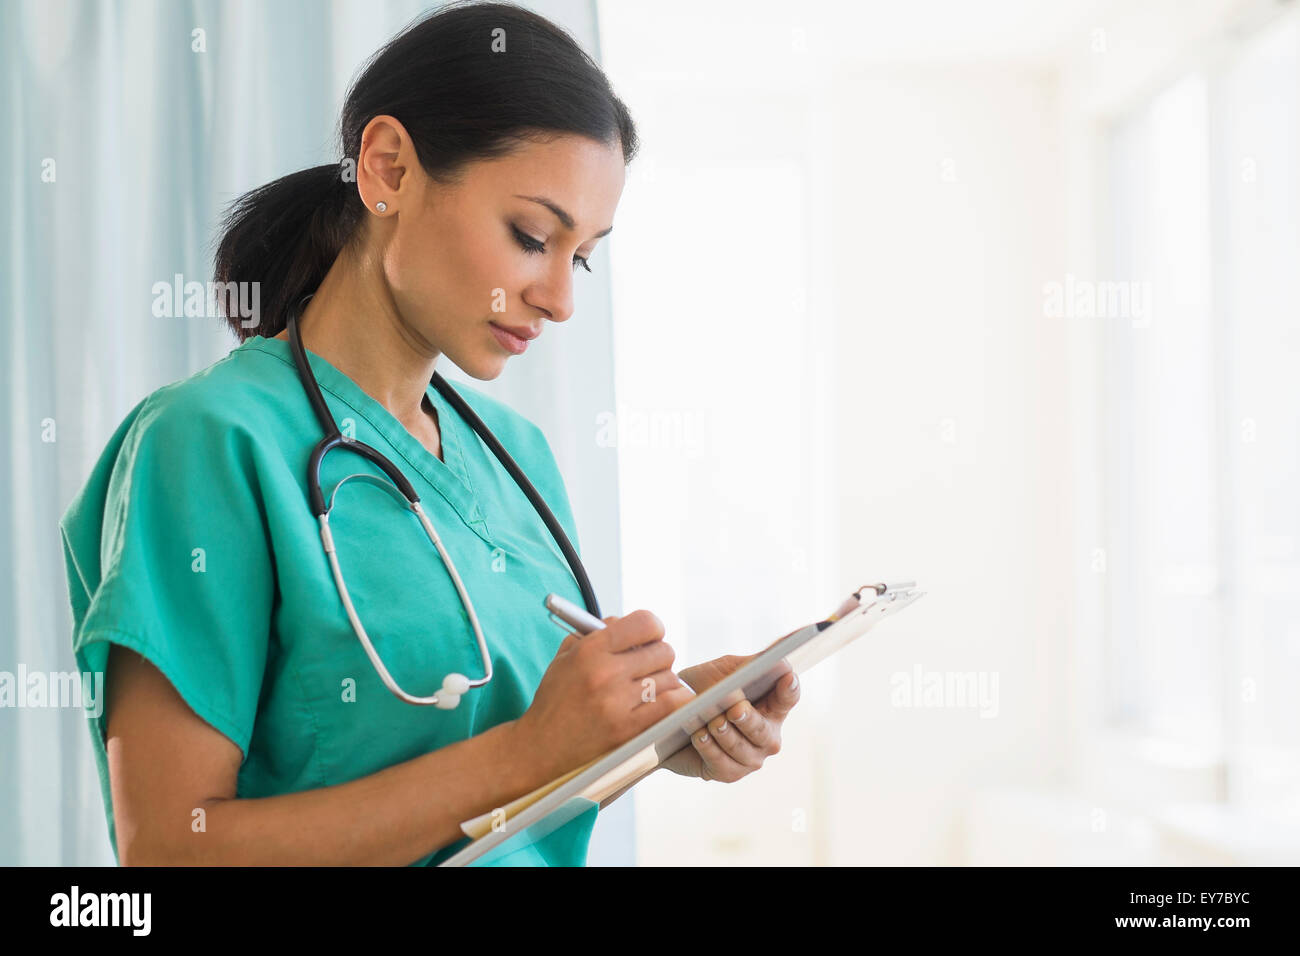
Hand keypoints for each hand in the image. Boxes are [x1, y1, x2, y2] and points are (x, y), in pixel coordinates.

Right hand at [513, 610, 694, 782]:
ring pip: (670, 678)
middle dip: (659, 657)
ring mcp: (618, 703)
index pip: (646, 623)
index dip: (654, 628)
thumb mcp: (566, 656)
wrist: (541, 747)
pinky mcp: (629, 730)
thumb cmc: (556, 699)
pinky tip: (663, 703)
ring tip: (647, 690)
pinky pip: (672, 705)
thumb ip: (598, 631)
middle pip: (664, 651)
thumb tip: (629, 622)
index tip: (650, 637)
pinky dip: (675, 701)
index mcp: (590, 650)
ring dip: (664, 683)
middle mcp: (606, 674)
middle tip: (648, 667)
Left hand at [660, 654, 800, 782]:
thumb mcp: (728, 669)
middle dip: (748, 720)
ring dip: (724, 734)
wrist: (673, 717)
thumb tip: (784, 647)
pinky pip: (721, 764)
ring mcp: (750, 758)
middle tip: (735, 709)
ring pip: (742, 749)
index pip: (788, 697)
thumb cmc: (707, 689)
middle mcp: (767, 736)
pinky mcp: (729, 773)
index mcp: (773, 706)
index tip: (787, 676)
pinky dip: (709, 748)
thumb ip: (754, 661)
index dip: (789, 688)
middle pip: (763, 730)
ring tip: (711, 721)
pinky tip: (699, 735)